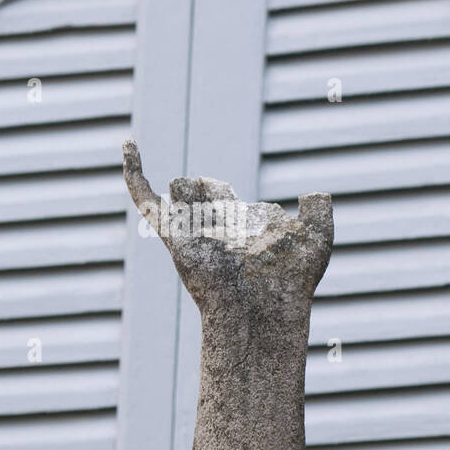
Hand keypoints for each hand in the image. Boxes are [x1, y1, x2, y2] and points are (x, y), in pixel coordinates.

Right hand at [123, 140, 333, 322]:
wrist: (261, 305)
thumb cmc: (292, 279)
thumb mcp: (317, 241)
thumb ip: (320, 212)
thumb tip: (314, 194)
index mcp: (254, 231)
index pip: (257, 209)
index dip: (272, 219)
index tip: (287, 240)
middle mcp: (221, 228)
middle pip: (211, 190)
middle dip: (220, 193)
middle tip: (236, 226)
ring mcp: (196, 229)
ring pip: (183, 189)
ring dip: (194, 191)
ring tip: (212, 221)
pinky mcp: (173, 236)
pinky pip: (146, 201)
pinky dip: (134, 171)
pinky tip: (129, 144)